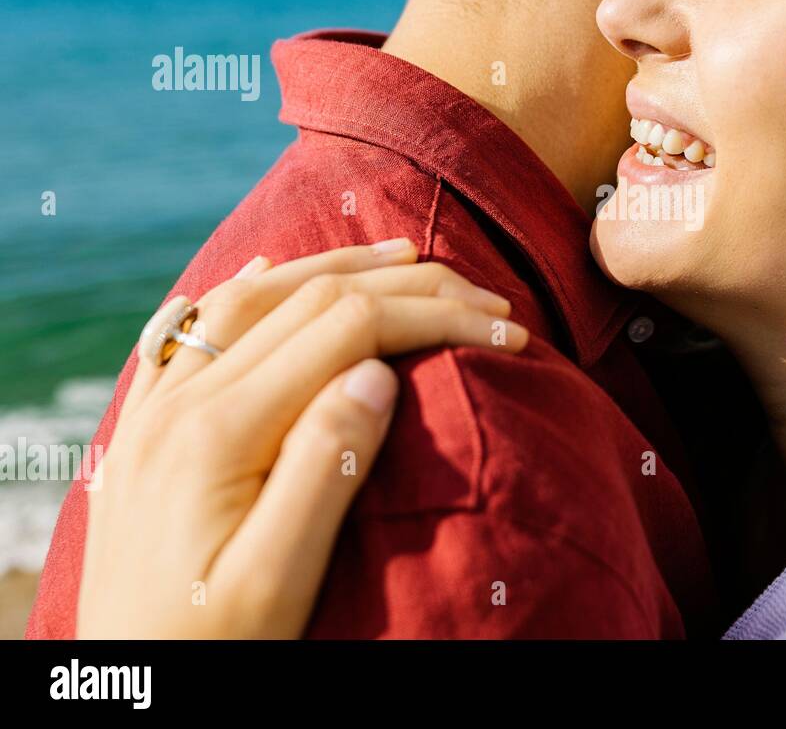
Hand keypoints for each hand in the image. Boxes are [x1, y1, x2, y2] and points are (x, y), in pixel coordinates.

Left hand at [77, 238, 526, 637]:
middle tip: (485, 293)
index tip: (506, 328)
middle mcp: (179, 404)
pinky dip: (243, 291)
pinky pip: (188, 331)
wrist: (124, 694)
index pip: (348, 330)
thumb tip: (377, 371)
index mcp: (219, 434)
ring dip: (332, 268)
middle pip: (309, 302)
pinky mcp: (142, 431)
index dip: (434, 316)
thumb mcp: (275, 580)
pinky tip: (267, 272)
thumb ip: (325, 467)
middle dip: (408, 287)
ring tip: (402, 256)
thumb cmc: (209, 647)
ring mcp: (154, 412)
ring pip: (251, 300)